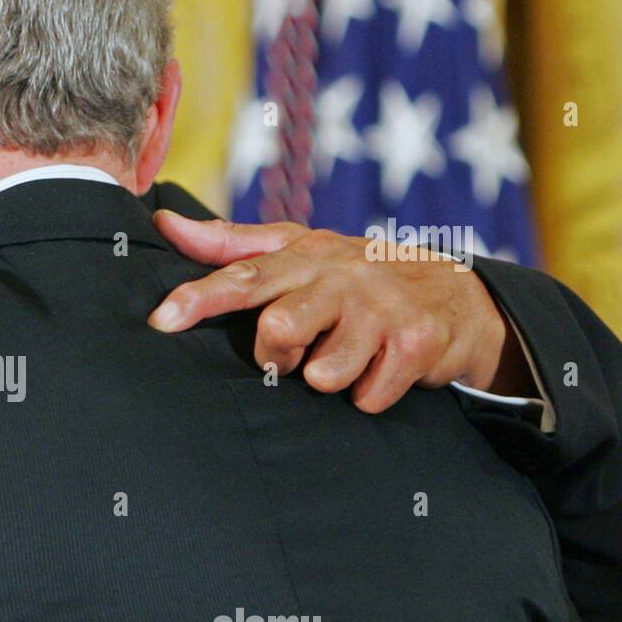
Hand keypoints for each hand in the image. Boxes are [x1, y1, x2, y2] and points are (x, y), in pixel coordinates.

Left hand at [147, 214, 534, 412]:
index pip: (244, 275)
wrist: (458, 294)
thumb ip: (230, 244)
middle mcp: (342, 276)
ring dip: (330, 378)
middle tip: (298, 351)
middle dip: (277, 356)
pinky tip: (381, 368)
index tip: (163, 320)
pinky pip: (367, 397)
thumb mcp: (298, 251)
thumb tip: (164, 224)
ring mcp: (382, 308)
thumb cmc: (355, 277)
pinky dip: (369, 394)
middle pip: (279, 329)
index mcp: (305, 257)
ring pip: (324, 375)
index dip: (200, 298)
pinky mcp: (417, 343)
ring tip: (348, 356)